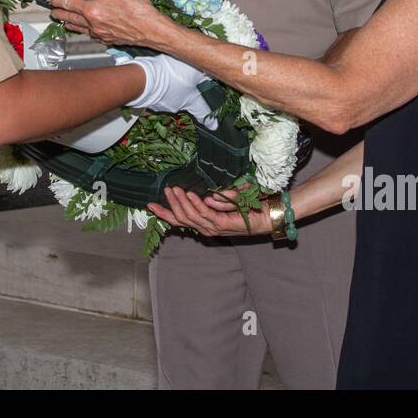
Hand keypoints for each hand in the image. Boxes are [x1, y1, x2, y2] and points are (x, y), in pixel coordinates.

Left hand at [49, 0, 174, 49]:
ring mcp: (100, 34)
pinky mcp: (108, 40)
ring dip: (70, 24)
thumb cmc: (138, 9)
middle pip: (71, 19)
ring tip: (63, 22)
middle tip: (52, 12)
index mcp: (93, 11)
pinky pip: (91, 35)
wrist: (152, 30)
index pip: (70, 4)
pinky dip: (84, 31)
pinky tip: (86, 29)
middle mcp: (93, 25)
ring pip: (79, 29)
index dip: (59, 0)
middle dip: (60, 14)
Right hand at [121, 53, 217, 128]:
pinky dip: (158, 84)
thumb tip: (211, 73)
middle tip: (184, 81)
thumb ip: (203, 72)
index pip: (203, 111)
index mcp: (190, 101)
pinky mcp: (149, 98)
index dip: (210, 119)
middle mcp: (176, 105)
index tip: (213, 125)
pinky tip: (157, 74)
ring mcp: (161, 104)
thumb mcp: (194, 70)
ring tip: (167, 72)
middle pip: (185, 100)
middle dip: (185, 92)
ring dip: (170, 85)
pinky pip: (156, 91)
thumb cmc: (170, 75)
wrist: (144, 78)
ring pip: (169, 94)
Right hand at [149, 186, 271, 236]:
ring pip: (191, 216)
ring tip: (174, 189)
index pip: (179, 220)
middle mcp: (207, 228)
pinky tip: (191, 194)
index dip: (164, 213)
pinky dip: (196, 204)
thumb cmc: (248, 207)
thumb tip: (201, 192)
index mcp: (205, 223)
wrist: (267, 215)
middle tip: (165, 189)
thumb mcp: (225, 200)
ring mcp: (214, 228)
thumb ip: (213, 198)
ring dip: (181, 202)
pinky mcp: (223, 225)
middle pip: (181, 219)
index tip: (150, 204)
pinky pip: (205, 214)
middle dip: (171, 204)